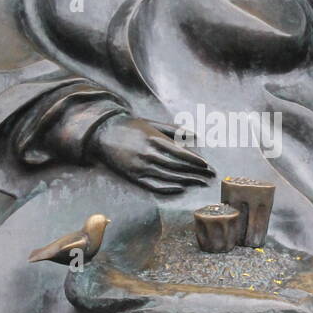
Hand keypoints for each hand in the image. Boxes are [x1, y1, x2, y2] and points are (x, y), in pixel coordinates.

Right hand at [87, 115, 214, 193]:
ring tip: (200, 182)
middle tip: (209, 176)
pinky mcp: (134, 176)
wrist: (103, 133)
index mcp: (154, 139)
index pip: (181, 153)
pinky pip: (154, 186)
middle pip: (178, 166)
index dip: (195, 160)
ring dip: (186, 180)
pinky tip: (180, 188)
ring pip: (169, 176)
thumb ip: (173, 130)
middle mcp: (149, 154)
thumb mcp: (151, 123)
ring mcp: (141, 166)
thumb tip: (194, 135)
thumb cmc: (130, 126)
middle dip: (196, 172)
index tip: (207, 165)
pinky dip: (169, 188)